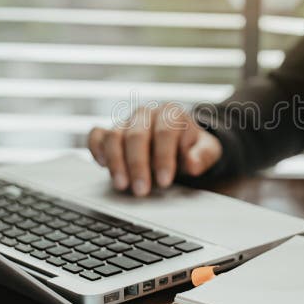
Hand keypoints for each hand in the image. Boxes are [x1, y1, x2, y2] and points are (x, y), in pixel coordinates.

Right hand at [87, 103, 221, 195]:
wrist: (179, 142)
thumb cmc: (192, 148)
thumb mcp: (206, 152)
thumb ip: (202, 156)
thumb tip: (193, 164)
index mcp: (171, 113)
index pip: (165, 132)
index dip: (164, 158)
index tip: (164, 181)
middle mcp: (146, 114)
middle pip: (137, 135)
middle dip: (138, 165)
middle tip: (141, 190)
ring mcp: (125, 121)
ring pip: (114, 136)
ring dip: (116, 162)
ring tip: (122, 185)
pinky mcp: (110, 131)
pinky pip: (96, 135)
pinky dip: (96, 149)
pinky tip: (103, 166)